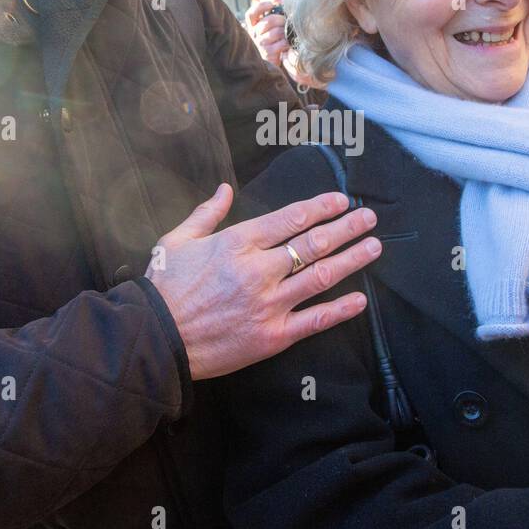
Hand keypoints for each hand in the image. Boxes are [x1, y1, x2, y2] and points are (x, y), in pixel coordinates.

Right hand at [146, 185, 381, 379]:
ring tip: (374, 246)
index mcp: (237, 243)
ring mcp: (268, 304)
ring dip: (351, 259)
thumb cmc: (163, 289)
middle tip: (368, 217)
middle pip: (313, 243)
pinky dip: (340, 310)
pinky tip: (361, 299)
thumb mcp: (176, 240)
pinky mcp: (272, 335)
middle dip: (346, 227)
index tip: (340, 199)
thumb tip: (225, 189)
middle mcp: (258, 270)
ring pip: (320, 276)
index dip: (320, 206)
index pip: (290, 218)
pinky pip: (314, 320)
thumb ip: (206, 213)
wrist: (154, 339)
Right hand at [243, 0, 290, 65]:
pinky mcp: (268, 53)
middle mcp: (254, 34)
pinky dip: (287, 42)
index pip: (251, 14)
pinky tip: (287, 43)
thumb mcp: (271, 25)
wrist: (273, 61)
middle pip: (269, 21)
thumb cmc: (273, 40)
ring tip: (287, 34)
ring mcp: (260, 44)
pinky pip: (281, 43)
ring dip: (285, 32)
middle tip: (286, 22)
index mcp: (253, 26)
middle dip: (281, 20)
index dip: (261, 6)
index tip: (272, 4)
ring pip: (276, 32)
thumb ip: (274, 10)